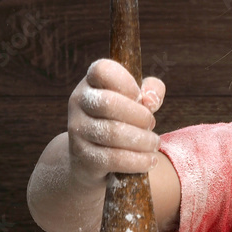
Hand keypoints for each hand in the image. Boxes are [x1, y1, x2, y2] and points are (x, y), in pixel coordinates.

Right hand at [67, 59, 164, 185]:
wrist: (90, 159)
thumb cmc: (120, 121)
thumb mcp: (135, 101)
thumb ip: (150, 91)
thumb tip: (151, 99)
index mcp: (90, 83)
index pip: (102, 70)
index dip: (126, 81)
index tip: (139, 96)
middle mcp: (78, 103)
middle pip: (108, 103)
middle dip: (139, 115)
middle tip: (151, 124)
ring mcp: (78, 131)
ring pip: (113, 133)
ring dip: (142, 140)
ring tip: (154, 143)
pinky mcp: (84, 157)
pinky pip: (114, 159)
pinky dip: (138, 160)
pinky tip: (150, 160)